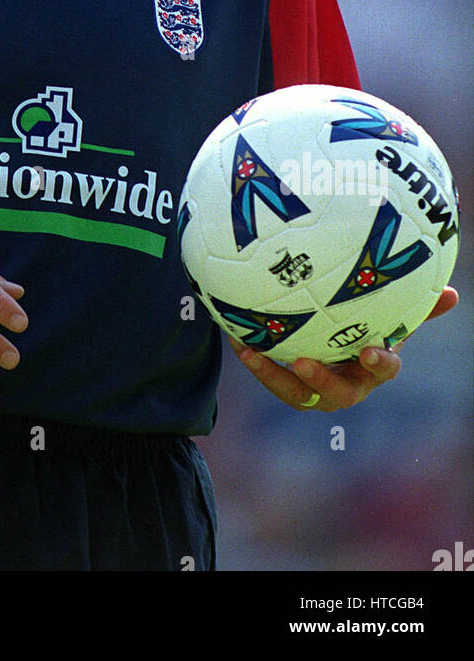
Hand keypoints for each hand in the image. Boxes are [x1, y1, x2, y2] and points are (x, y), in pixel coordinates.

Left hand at [230, 286, 457, 411]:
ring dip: (273, 376)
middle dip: (320, 380)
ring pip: (296, 393)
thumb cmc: (366, 327)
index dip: (379, 362)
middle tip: (302, 362)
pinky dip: (255, 361)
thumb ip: (417, 307)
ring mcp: (315, 390)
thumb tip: (454, 294)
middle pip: (336, 394)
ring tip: (253, 355)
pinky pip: (270, 378)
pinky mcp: (288, 385)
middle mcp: (345, 384)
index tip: (371, 350)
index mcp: (372, 366)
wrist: (332, 344)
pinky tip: (237, 339)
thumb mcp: (388, 314)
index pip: (382, 369)